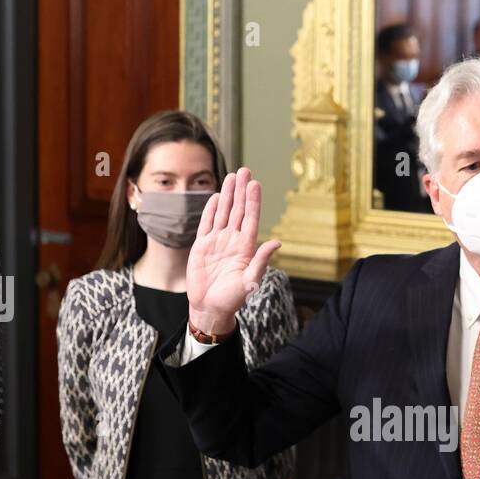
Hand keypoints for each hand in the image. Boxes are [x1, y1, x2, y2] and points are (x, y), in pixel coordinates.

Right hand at [186, 167, 281, 336]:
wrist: (209, 308)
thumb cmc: (232, 299)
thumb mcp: (251, 282)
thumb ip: (261, 261)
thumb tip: (277, 243)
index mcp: (246, 248)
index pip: (250, 219)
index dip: (253, 201)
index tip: (255, 184)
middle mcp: (232, 241)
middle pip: (237, 210)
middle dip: (241, 191)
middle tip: (245, 170)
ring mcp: (217, 242)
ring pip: (223, 213)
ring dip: (228, 194)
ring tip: (232, 176)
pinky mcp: (202, 246)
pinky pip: (207, 223)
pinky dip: (211, 210)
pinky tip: (216, 196)